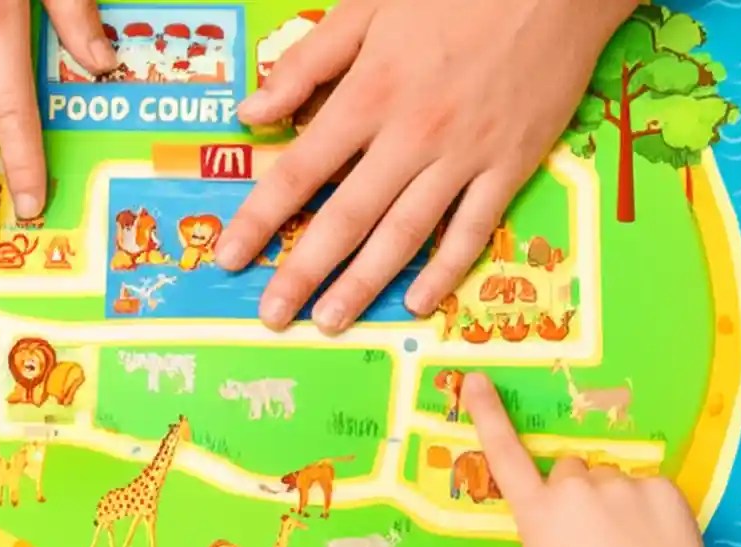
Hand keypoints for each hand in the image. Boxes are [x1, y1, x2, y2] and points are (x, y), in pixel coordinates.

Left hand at [216, 0, 636, 333]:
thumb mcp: (368, 8)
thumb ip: (306, 64)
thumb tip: (250, 114)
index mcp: (368, 95)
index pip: (298, 172)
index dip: (260, 219)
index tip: (230, 257)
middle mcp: (410, 137)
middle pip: (345, 219)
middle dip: (303, 272)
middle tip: (273, 316)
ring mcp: (464, 158)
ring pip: (403, 235)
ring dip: (363, 285)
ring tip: (330, 322)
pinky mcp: (511, 167)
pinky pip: (471, 231)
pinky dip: (444, 271)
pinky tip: (417, 302)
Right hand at [459, 373, 723, 546]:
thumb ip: (539, 535)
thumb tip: (552, 517)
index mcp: (538, 513)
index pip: (503, 454)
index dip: (487, 414)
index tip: (475, 379)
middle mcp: (574, 489)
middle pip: (568, 470)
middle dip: (575, 492)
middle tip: (594, 535)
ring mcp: (620, 483)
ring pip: (608, 479)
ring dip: (613, 501)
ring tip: (631, 544)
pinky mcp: (661, 485)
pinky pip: (644, 487)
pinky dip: (648, 508)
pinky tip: (656, 541)